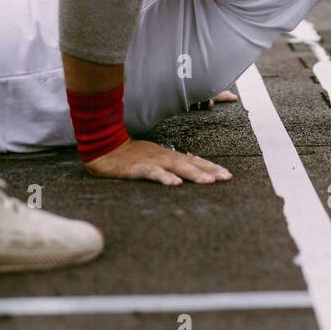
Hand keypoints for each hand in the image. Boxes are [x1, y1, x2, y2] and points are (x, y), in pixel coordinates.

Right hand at [84, 138, 231, 184]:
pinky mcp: (137, 167)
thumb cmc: (128, 155)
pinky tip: (175, 184)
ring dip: (193, 173)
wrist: (104, 146)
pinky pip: (153, 172)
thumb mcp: (152, 159)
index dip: (210, 166)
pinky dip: (164, 177)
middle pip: (190, 163)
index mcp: (167, 155)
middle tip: (226, 178)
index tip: (226, 174)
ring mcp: (151, 161)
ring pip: (176, 166)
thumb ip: (167, 165)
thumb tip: (184, 174)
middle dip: (209, 170)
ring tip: (208, 182)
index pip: (193, 160)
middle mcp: (163, 156)